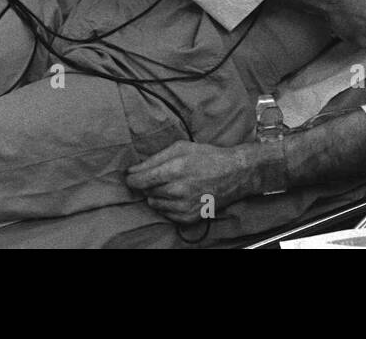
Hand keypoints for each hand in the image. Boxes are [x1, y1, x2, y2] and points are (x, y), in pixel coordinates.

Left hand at [126, 141, 250, 222]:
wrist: (234, 174)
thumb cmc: (207, 157)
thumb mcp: (181, 147)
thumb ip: (155, 158)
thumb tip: (132, 171)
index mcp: (175, 169)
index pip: (139, 180)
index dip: (131, 178)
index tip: (131, 176)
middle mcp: (178, 190)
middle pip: (146, 191)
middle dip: (148, 183)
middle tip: (162, 176)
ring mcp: (184, 206)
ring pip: (153, 203)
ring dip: (157, 194)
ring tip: (173, 185)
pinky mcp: (189, 217)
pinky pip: (165, 214)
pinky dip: (168, 205)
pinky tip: (180, 195)